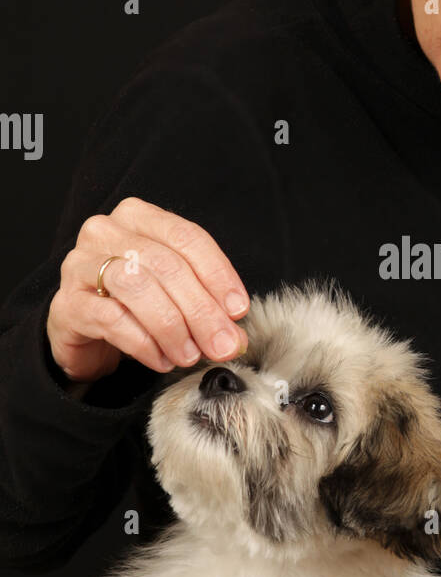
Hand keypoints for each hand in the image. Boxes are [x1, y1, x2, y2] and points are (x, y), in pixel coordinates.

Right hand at [46, 196, 249, 382]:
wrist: (83, 331)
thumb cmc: (133, 304)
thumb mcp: (174, 294)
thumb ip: (206, 304)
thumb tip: (234, 336)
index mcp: (138, 217)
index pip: (187, 237)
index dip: (218, 274)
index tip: (238, 310)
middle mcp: (105, 232)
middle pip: (165, 264)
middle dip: (201, 309)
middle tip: (221, 344)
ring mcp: (80, 265)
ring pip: (137, 286)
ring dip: (172, 326)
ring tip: (190, 354)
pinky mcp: (67, 304)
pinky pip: (111, 319)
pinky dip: (144, 343)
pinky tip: (161, 359)